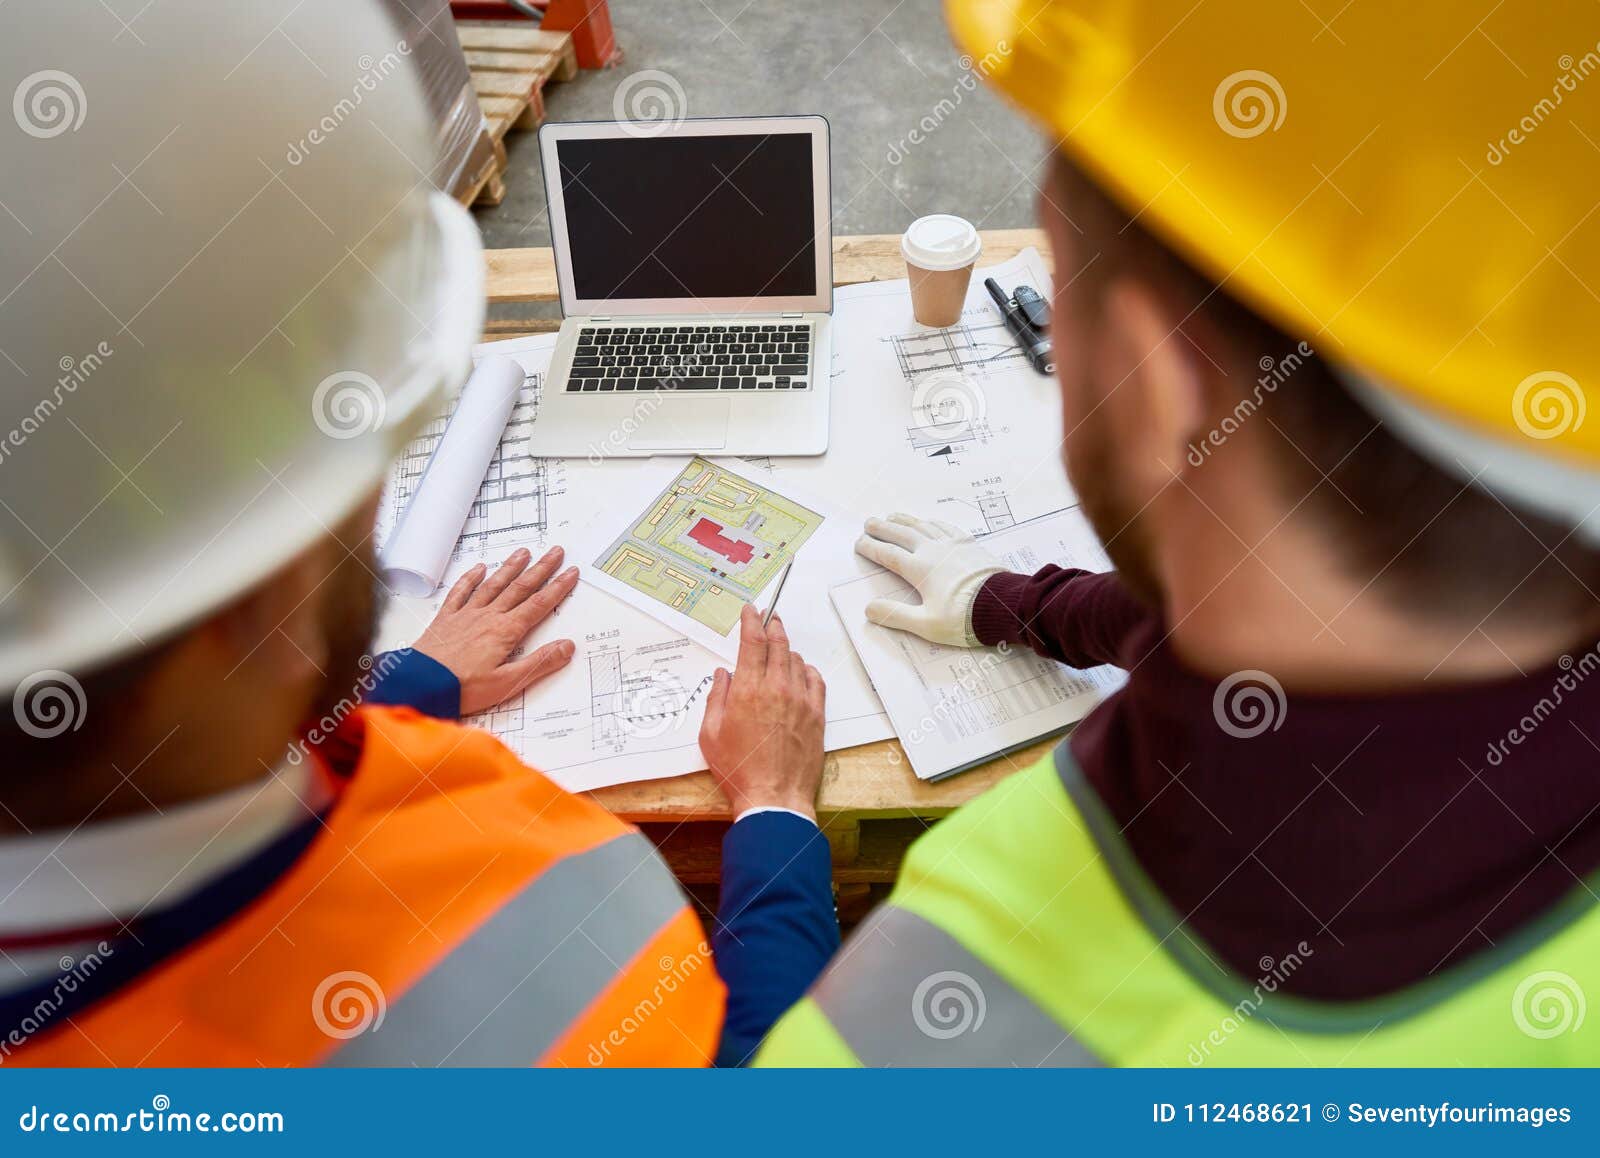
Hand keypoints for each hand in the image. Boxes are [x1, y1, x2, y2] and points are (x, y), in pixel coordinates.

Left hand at [413, 546, 578, 714]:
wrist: (419, 686)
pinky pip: (461, 592)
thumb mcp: (507, 683)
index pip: (538, 605)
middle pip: (520, 588)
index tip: (570, 573)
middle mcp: (487, 617)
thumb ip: (539, 663)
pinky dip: (471, 578)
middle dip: (541, 569)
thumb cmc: (461, 689)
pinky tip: (479, 568)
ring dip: (511, 568)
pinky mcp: (446, 620)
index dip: (557, 588)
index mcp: (505, 632)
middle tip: (555, 553)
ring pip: (494, 585)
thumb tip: (567, 647)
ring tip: (524, 553)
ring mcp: (465, 615)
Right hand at [699, 605, 825, 820]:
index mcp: (748, 690)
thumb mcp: (711, 734)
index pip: (752, 642)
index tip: (750, 610)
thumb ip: (716, 698)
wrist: (774, 798)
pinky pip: (815, 680)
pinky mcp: (816, 715)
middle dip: (772, 626)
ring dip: (786, 650)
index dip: (751, 621)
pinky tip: (800, 671)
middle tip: (769, 617)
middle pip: (778, 644)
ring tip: (779, 650)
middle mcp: (777, 689)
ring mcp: (800, 701)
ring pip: (796, 661)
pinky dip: (806, 670)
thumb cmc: (739, 770)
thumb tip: (723, 675)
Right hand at [854, 514, 1005, 645]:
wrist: (1003, 605)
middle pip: (902, 534)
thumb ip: (896, 615)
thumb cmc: (964, 617)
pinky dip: (933, 522)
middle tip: (869, 522)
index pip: (889, 555)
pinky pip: (946, 527)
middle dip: (883, 528)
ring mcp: (952, 545)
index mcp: (919, 570)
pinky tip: (929, 521)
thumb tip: (870, 609)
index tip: (859, 543)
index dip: (872, 548)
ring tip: (892, 516)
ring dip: (905, 520)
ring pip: (923, 526)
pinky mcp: (969, 545)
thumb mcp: (927, 624)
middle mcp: (933, 552)